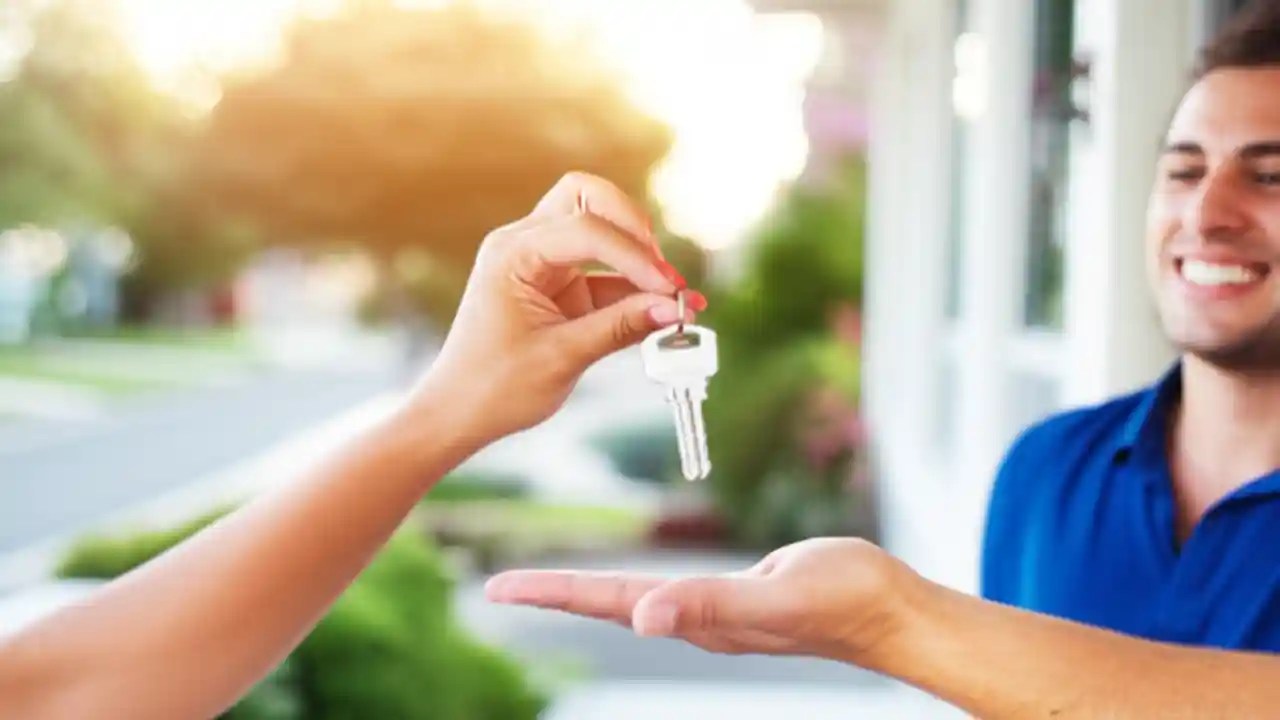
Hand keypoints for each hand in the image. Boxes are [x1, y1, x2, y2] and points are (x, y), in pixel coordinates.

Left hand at [411, 172, 706, 442]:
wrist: (459, 412)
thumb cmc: (493, 386)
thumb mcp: (562, 357)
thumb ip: (620, 327)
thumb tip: (673, 309)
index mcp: (512, 253)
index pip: (587, 230)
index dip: (635, 257)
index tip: (670, 289)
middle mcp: (524, 244)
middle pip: (589, 198)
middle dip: (633, 226)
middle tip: (662, 269)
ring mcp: (541, 261)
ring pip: (599, 226)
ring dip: (637, 255)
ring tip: (673, 294)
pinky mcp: (558, 285)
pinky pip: (603, 271)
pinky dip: (633, 286)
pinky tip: (663, 309)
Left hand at [485, 538, 920, 668]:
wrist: (890, 611)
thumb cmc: (842, 600)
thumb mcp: (775, 596)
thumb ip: (710, 606)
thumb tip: (642, 618)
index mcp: (696, 618)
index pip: (608, 603)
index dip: (554, 593)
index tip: (500, 587)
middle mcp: (696, 620)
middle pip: (608, 606)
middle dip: (555, 595)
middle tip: (501, 587)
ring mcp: (715, 614)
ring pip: (633, 602)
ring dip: (587, 594)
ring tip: (548, 586)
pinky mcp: (735, 600)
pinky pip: (668, 593)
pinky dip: (635, 587)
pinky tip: (632, 590)